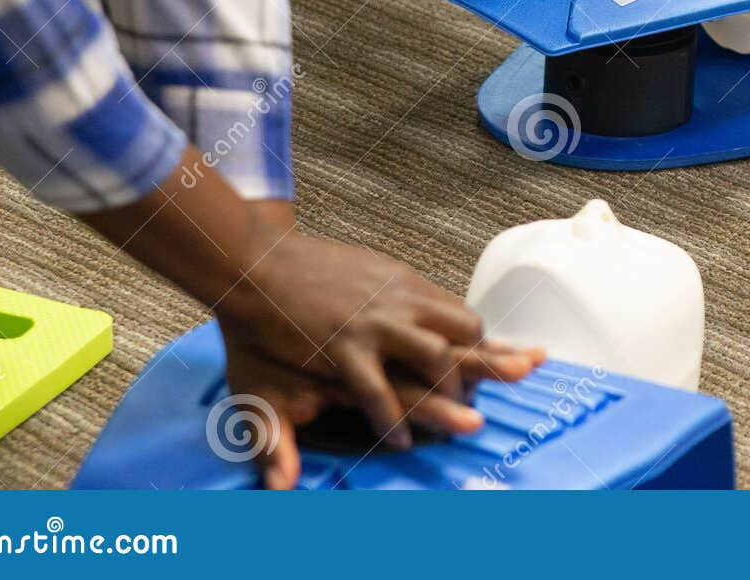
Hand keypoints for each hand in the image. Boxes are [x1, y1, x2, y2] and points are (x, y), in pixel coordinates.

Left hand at [80, 149, 542, 489]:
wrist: (256, 262)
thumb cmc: (256, 332)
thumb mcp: (255, 391)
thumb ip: (270, 437)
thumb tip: (278, 487)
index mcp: (342, 353)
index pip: (381, 396)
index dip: (399, 423)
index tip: (410, 443)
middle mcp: (376, 324)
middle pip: (437, 357)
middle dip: (459, 390)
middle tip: (474, 417)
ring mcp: (394, 296)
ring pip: (458, 323)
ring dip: (478, 351)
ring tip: (494, 373)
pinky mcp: (402, 277)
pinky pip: (449, 302)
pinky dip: (465, 326)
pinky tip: (474, 342)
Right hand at [224, 228, 541, 458]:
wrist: (257, 261)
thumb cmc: (308, 272)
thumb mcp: (367, 274)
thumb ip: (398, 297)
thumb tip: (423, 310)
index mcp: (406, 288)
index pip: (462, 317)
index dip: (491, 342)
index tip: (522, 356)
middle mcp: (400, 304)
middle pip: (463, 333)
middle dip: (491, 361)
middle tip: (521, 378)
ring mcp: (373, 326)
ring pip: (433, 358)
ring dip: (451, 393)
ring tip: (467, 423)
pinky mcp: (341, 348)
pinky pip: (375, 390)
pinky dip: (391, 417)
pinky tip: (402, 440)